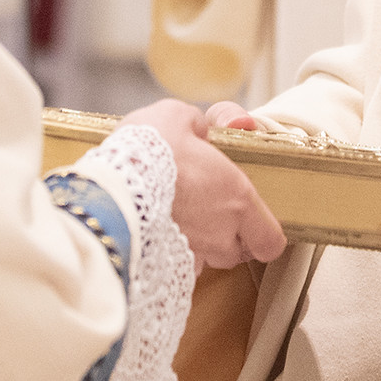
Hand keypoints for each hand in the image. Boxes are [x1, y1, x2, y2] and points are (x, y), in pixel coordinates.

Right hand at [122, 99, 287, 268]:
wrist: (109, 183)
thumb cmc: (150, 148)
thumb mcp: (180, 115)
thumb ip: (201, 123)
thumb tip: (206, 128)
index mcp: (238, 198)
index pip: (271, 241)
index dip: (265, 234)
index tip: (252, 220)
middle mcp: (220, 233)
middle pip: (238, 252)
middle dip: (230, 237)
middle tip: (212, 211)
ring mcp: (191, 253)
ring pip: (208, 261)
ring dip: (202, 246)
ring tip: (182, 219)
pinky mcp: (161, 264)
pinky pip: (175, 265)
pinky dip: (170, 254)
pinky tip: (155, 231)